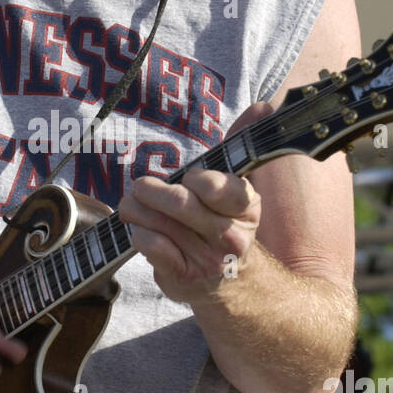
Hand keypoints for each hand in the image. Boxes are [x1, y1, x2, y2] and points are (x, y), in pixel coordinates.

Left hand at [117, 103, 269, 304]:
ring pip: (159, 223)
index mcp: (247, 208)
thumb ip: (242, 147)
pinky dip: (139, 234)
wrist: (234, 284)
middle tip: (140, 187)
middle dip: (151, 190)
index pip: (221, 187)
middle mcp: (231, 236)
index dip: (198, 179)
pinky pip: (151, 246)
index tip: (189, 179)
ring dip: (136, 210)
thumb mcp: (239, 189)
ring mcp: (207, 260)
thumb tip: (261, 107)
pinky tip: (142, 232)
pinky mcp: (184, 278)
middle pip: (180, 204)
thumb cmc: (225, 224)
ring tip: (131, 206)